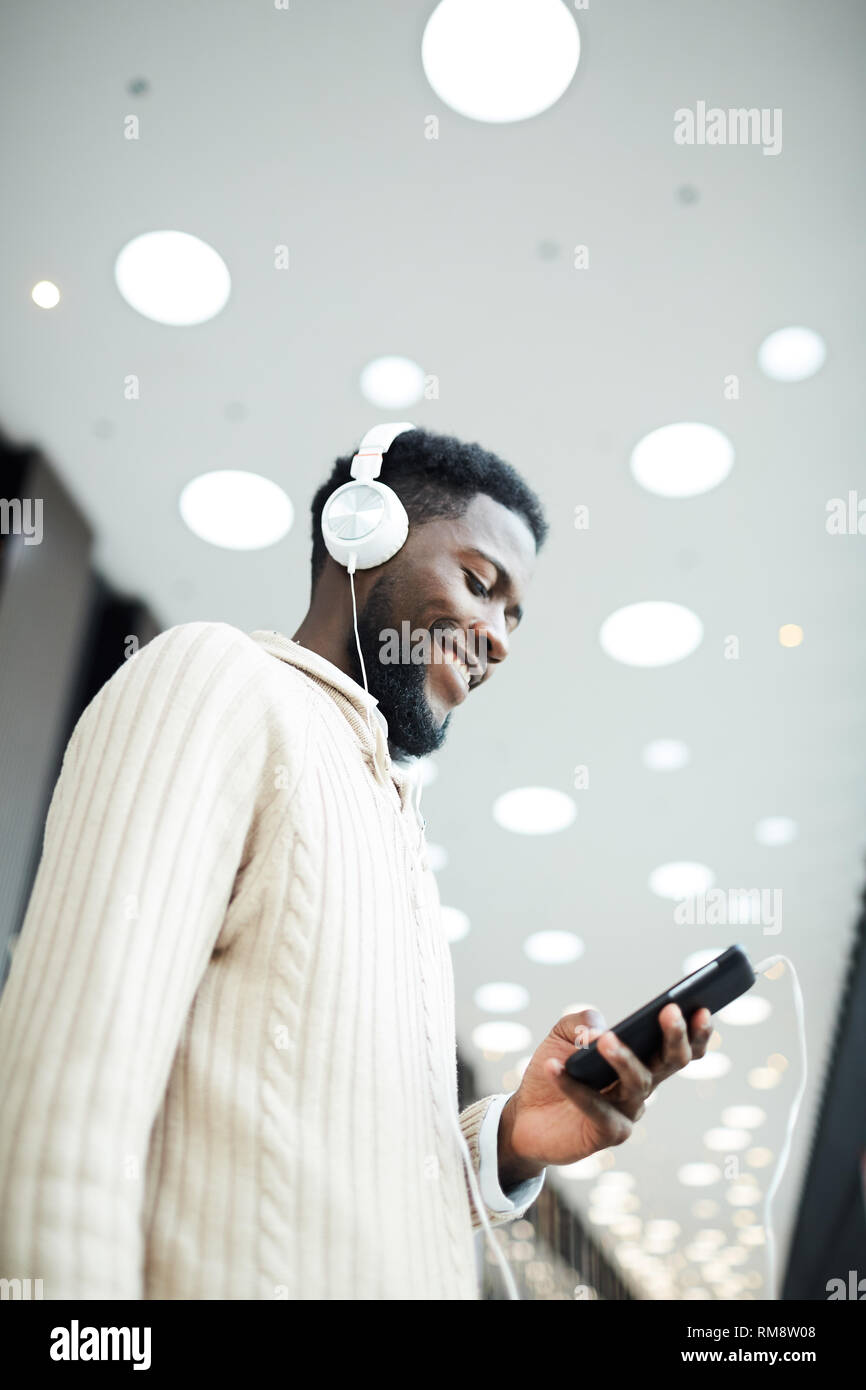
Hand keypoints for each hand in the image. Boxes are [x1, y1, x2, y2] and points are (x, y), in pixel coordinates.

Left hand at [497, 1004, 712, 1186]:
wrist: (525, 1114)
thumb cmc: (554, 1066)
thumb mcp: (563, 1033)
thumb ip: (583, 1020)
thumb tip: (600, 1031)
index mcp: (641, 1059)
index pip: (678, 1046)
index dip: (696, 1031)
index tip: (702, 1007)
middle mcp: (642, 1085)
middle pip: (671, 1062)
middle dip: (675, 1036)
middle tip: (670, 1011)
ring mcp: (628, 1111)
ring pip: (638, 1083)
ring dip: (624, 1059)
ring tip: (605, 1040)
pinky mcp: (608, 1133)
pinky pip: (596, 1107)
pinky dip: (573, 1087)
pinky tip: (554, 1067)